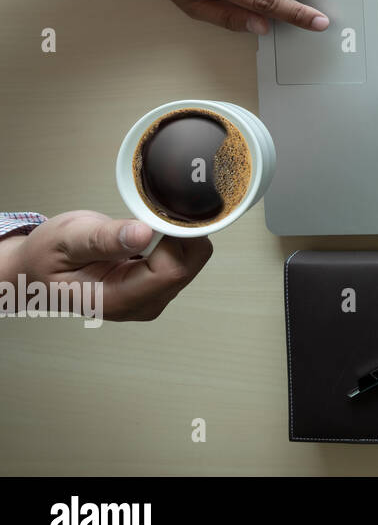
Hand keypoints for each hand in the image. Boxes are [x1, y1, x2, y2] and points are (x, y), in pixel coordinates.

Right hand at [0, 211, 212, 321]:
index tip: (146, 220)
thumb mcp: (65, 240)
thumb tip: (143, 233)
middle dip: (174, 234)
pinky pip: (185, 256)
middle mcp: (143, 304)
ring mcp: (153, 296)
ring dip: (172, 236)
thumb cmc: (46, 258)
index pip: (172, 270)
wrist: (37, 270)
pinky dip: (171, 240)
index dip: (168, 239)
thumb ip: (103, 239)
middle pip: (190, 264)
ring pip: (193, 258)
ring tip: (136, 229)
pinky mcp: (158, 284)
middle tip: (141, 220)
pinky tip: (144, 236)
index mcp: (118, 300)